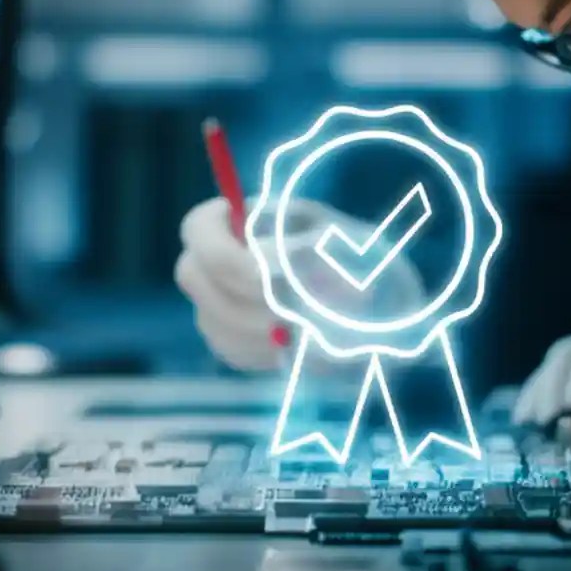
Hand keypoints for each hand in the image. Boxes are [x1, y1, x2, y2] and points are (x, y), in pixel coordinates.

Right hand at [175, 196, 423, 370]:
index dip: (219, 253)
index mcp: (244, 218)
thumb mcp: (343, 243)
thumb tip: (259, 264)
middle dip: (237, 297)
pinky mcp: (232, 339)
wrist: (379, 303)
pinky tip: (299, 346)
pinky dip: (264, 352)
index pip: (197, 228)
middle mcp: (220, 257)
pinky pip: (232, 349)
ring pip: (210, 318)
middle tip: (285, 315)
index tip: (261, 278)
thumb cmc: (360, 259)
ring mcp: (218, 300)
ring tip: (305, 331)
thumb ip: (301, 249)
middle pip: (191, 274)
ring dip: (256, 329)